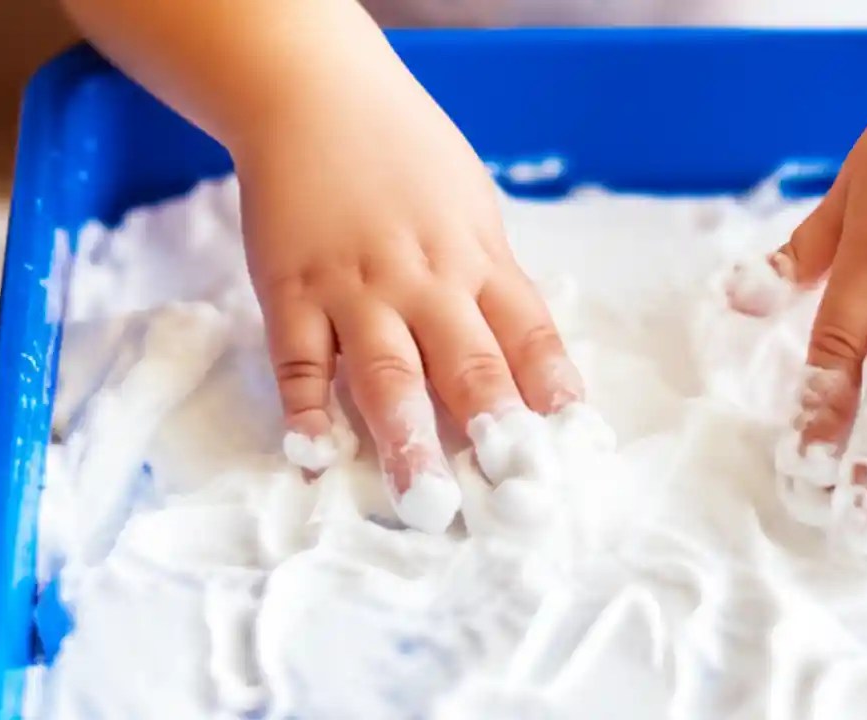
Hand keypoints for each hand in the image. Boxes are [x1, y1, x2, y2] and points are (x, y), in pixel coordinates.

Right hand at [235, 50, 579, 514]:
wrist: (316, 95)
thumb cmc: (406, 153)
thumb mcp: (472, 207)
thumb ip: (492, 281)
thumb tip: (525, 357)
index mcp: (480, 259)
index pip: (530, 334)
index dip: (554, 389)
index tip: (574, 444)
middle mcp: (427, 280)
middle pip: (469, 363)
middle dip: (494, 430)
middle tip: (513, 492)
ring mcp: (357, 287)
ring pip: (387, 372)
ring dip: (407, 439)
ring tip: (425, 501)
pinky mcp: (292, 289)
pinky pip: (301, 359)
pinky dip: (305, 408)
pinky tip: (313, 453)